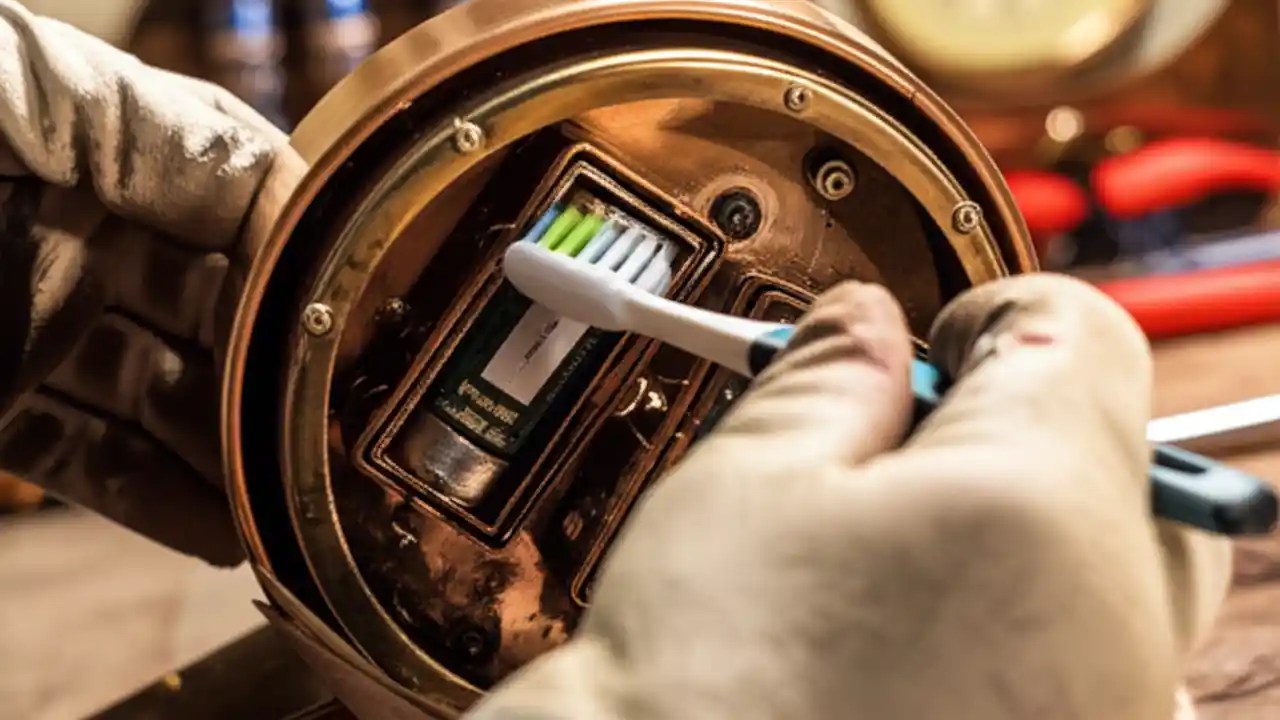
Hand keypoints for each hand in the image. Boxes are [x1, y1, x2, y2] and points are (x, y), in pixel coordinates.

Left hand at [0, 1, 303, 564]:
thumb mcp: (0, 84)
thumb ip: (146, 128)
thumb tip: (289, 184)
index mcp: (92, 132)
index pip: (239, 194)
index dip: (308, 254)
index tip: (366, 320)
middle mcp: (75, 225)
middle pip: (215, 309)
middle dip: (282, 373)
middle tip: (346, 439)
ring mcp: (29, 316)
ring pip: (162, 392)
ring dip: (232, 451)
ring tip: (297, 505)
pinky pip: (90, 452)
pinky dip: (155, 494)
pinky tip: (218, 528)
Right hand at [468, 274, 1232, 718]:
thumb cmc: (695, 690)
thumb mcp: (747, 481)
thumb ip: (830, 374)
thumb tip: (864, 325)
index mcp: (1042, 509)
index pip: (1081, 338)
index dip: (988, 321)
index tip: (924, 346)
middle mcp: (1119, 625)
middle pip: (1123, 461)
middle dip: (1017, 433)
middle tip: (900, 452)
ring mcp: (1110, 707)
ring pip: (1110, 571)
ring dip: (1020, 532)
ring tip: (887, 562)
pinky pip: (1089, 660)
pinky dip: (1021, 626)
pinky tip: (912, 640)